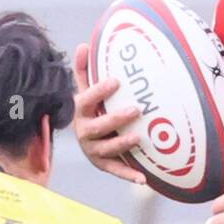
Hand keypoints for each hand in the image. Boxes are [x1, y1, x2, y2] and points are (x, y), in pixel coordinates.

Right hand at [72, 43, 145, 184]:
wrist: (84, 138)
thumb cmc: (90, 109)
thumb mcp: (84, 91)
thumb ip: (84, 71)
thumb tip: (85, 44)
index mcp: (79, 112)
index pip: (86, 100)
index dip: (99, 92)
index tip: (116, 81)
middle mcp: (84, 132)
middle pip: (98, 126)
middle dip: (116, 118)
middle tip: (136, 109)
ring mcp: (93, 150)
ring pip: (107, 149)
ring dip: (122, 144)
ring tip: (138, 137)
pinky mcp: (103, 165)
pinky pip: (116, 171)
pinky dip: (129, 175)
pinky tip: (144, 179)